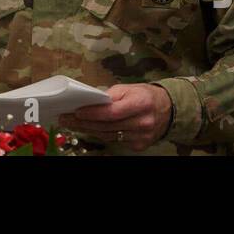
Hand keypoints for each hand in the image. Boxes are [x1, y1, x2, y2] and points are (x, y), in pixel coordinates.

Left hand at [57, 83, 171, 151]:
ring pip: (108, 135)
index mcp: (141, 103)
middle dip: (83, 122)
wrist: (168, 110)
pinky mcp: (139, 145)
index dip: (93, 113)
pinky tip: (89, 129)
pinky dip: (101, 134)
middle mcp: (143, 122)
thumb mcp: (129, 88)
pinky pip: (115, 140)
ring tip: (71, 123)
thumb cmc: (145, 96)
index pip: (112, 112)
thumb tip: (89, 101)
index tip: (76, 111)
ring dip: (88, 130)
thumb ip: (110, 95)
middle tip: (66, 118)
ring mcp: (141, 137)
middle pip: (107, 126)